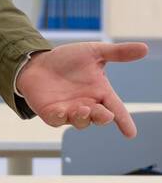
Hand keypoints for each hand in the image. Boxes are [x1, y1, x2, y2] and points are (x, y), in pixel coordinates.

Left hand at [15, 41, 149, 136]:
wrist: (38, 62)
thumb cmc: (67, 60)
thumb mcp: (94, 53)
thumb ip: (118, 53)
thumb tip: (144, 48)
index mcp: (100, 93)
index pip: (117, 108)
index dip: (124, 121)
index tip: (130, 133)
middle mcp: (87, 105)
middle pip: (100, 118)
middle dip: (103, 118)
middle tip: (105, 114)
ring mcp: (69, 111)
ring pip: (80, 122)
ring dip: (83, 117)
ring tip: (84, 108)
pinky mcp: (51, 114)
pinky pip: (57, 120)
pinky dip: (59, 117)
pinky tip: (60, 111)